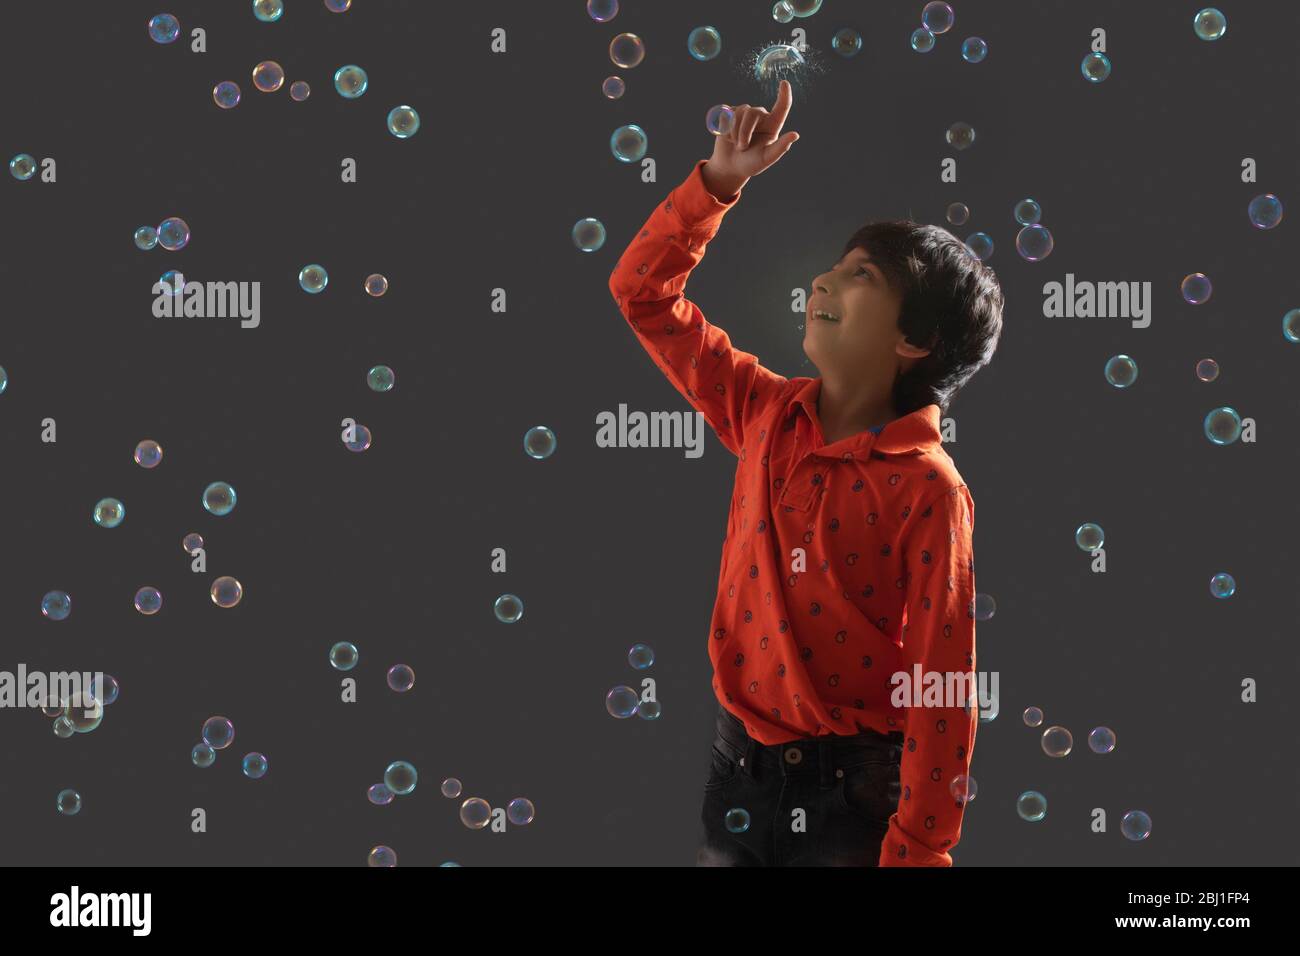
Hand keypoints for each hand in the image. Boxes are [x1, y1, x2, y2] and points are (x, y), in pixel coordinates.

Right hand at [703, 79, 798, 196]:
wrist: (730, 167)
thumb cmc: (750, 164)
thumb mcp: (766, 158)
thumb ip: (781, 147)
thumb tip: (795, 134)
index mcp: (773, 125)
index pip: (782, 107)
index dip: (784, 95)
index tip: (784, 83)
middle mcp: (760, 117)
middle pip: (752, 112)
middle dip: (744, 131)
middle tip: (742, 148)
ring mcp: (744, 114)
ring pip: (739, 112)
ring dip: (734, 132)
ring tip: (735, 144)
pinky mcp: (729, 114)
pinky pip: (726, 113)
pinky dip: (725, 128)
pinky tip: (727, 137)